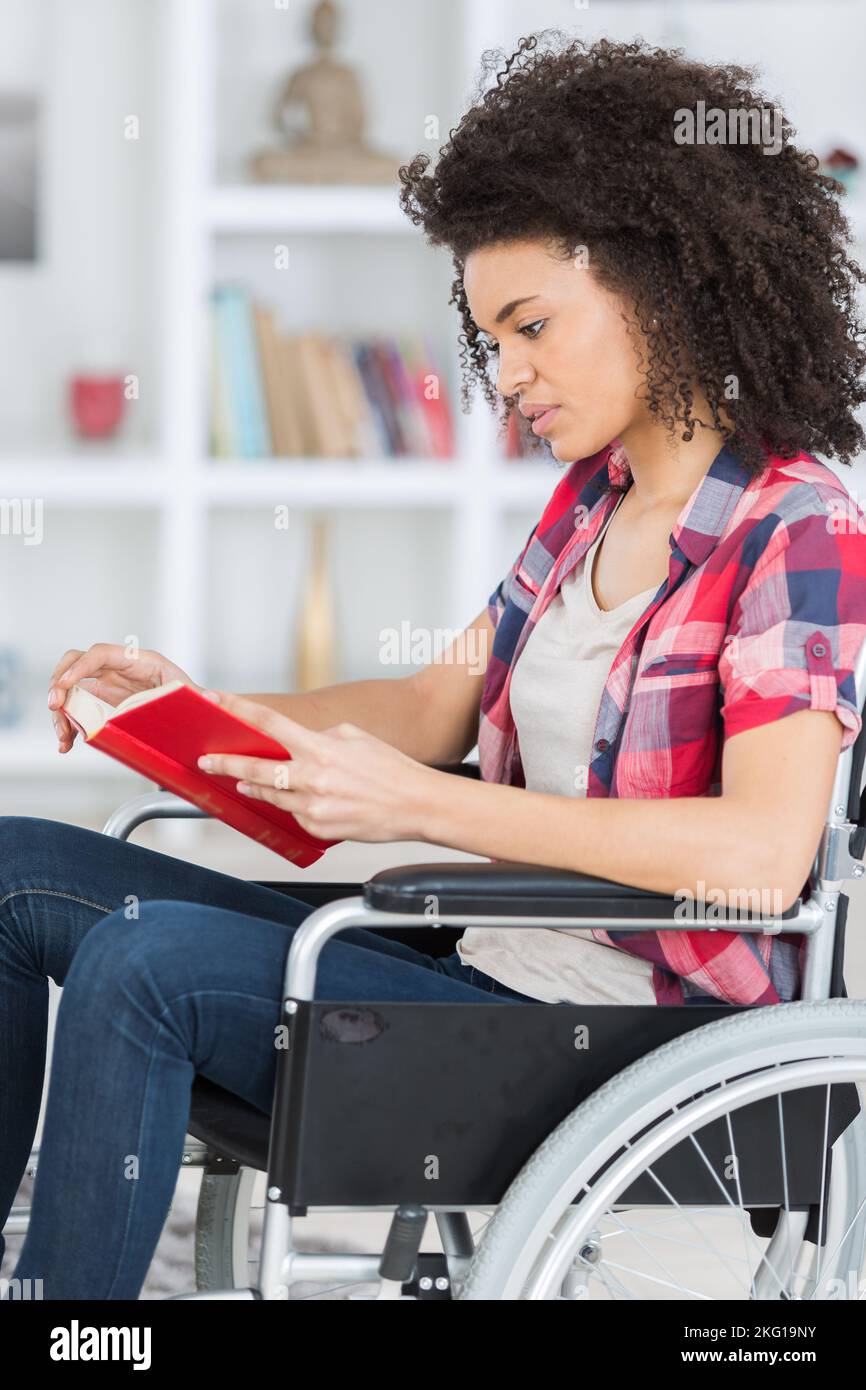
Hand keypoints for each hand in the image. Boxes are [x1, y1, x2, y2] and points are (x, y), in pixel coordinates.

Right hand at [47, 644, 199, 752]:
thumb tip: (211, 699)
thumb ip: (198, 698)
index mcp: (138, 660)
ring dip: (61, 712)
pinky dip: (69, 725)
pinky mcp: (101, 702)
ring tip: (64, 737)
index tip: (66, 684)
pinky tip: (67, 744)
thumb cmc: (191, 697)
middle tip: (55, 706)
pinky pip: (77, 709)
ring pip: (71, 689)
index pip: (101, 654)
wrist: (189, 711)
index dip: (80, 666)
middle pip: (75, 664)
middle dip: (59, 683)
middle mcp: (117, 668)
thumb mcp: (194, 696)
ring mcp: (106, 684)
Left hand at [196, 690, 438, 842]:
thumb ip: (321, 738)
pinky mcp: (319, 830)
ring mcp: (314, 808)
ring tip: (245, 782)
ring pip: (272, 797)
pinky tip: (306, 801)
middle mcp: (312, 779)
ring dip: (256, 788)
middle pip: (255, 770)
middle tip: (207, 761)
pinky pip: (296, 816)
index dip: (237, 709)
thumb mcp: (354, 737)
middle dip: (226, 765)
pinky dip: (295, 807)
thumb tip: (300, 745)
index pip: (269, 723)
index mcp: (320, 748)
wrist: (418, 805)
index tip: (215, 701)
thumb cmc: (392, 769)